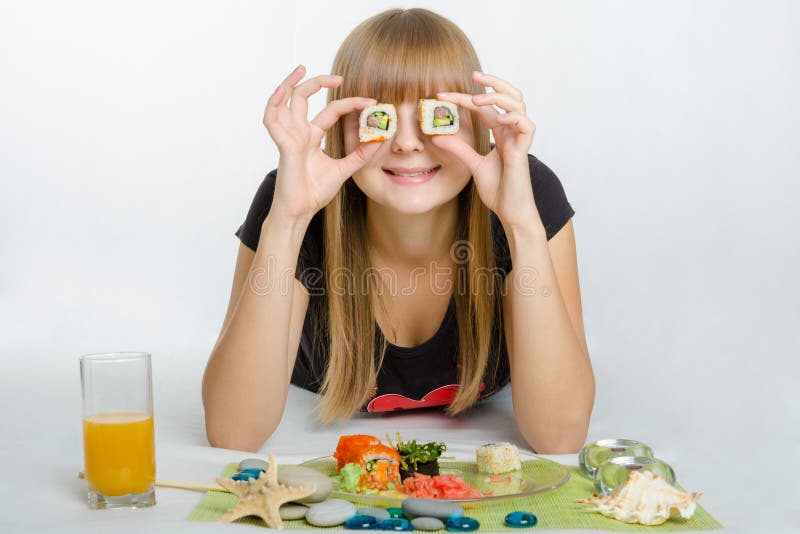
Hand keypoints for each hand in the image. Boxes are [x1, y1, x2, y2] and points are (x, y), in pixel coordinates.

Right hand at [262, 65, 381, 221]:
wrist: (300, 212)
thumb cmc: (314, 193)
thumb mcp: (344, 170)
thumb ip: (359, 155)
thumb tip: (380, 139)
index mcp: (312, 137)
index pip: (331, 111)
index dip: (350, 104)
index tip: (371, 101)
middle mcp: (299, 133)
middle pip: (304, 97)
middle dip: (319, 82)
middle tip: (340, 78)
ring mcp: (289, 137)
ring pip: (283, 101)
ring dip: (289, 83)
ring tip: (300, 69)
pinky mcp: (284, 145)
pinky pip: (272, 119)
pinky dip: (274, 103)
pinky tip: (283, 91)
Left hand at [433, 71, 541, 229]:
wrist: (510, 210)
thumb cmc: (498, 189)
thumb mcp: (472, 164)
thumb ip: (458, 148)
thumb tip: (437, 136)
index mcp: (500, 132)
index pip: (483, 107)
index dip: (463, 98)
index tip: (441, 95)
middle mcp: (511, 131)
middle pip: (508, 95)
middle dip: (492, 82)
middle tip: (473, 75)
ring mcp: (519, 138)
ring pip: (517, 104)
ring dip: (497, 96)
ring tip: (477, 98)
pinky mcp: (524, 150)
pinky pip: (526, 125)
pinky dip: (513, 117)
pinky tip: (498, 118)